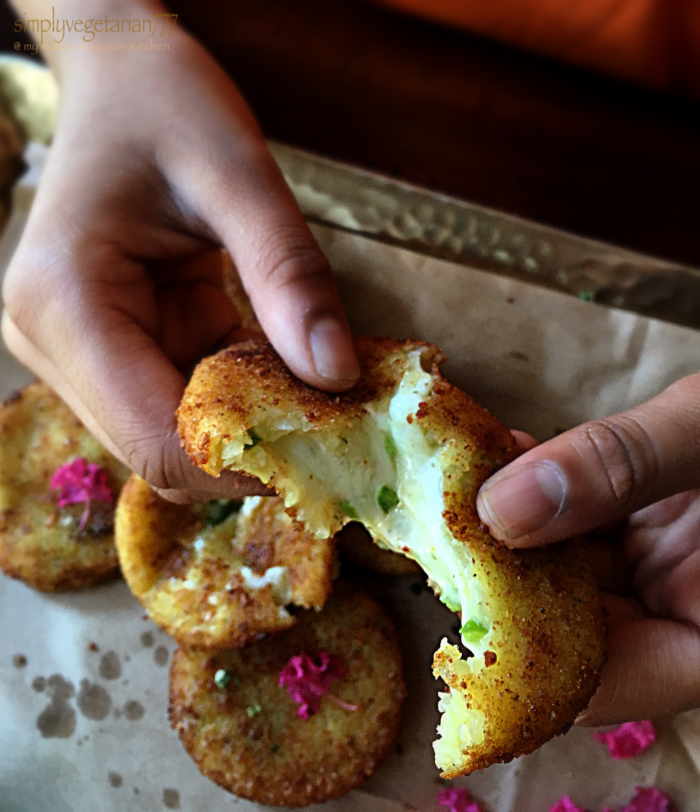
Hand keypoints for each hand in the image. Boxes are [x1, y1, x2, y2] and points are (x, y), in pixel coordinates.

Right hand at [2, 5, 358, 501]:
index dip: (245, 463)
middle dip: (254, 445)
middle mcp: (55, 342)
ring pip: (175, 432)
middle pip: (162, 449)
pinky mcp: (111, 347)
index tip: (329, 448)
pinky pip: (183, 396)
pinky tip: (281, 358)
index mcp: (67, 303)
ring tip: (317, 385)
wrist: (121, 81)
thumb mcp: (236, 172)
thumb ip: (288, 273)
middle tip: (338, 422)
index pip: (156, 437)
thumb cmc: (164, 103)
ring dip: (251, 420)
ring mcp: (80, 351)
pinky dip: (239, 390)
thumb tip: (337, 373)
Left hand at [477, 375, 699, 724]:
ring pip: (562, 571)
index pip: (597, 683)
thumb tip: (502, 508)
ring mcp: (661, 575)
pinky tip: (503, 452)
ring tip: (460, 476)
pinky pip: (578, 526)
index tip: (456, 583)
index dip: (516, 649)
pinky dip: (539, 492)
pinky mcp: (647, 534)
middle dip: (498, 570)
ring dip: (508, 523)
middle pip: (566, 626)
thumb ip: (620, 469)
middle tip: (442, 517)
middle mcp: (679, 616)